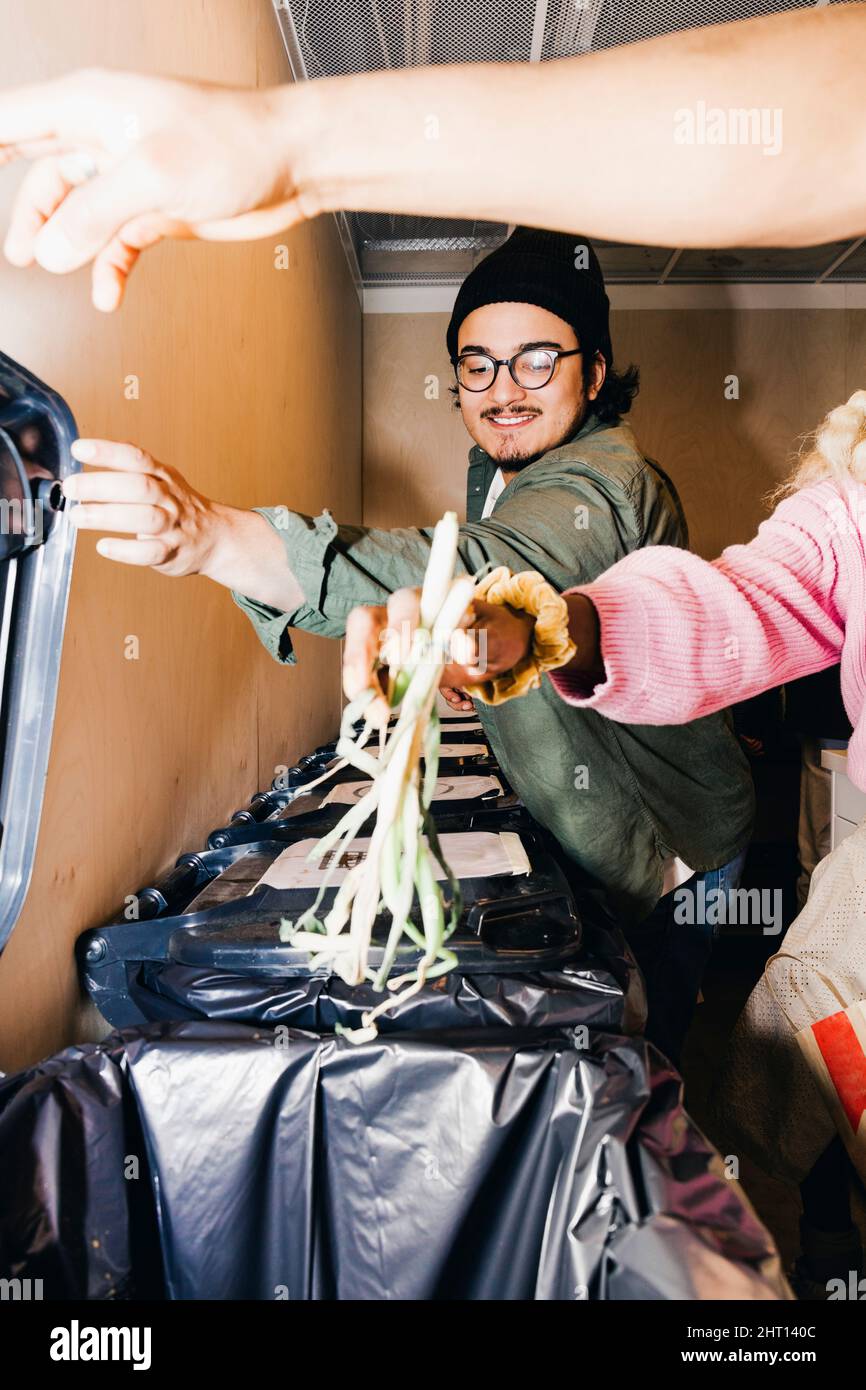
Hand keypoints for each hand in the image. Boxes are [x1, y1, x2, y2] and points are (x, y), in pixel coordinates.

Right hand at [1, 69, 309, 310]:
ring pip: (75, 212)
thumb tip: (53, 249)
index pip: (11, 120)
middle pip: (37, 170)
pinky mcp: (155, 207)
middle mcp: (104, 136)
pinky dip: (107, 267)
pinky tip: (107, 292)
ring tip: (47, 267)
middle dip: (20, 208)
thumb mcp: (153, 176)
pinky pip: (115, 241)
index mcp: (90, 106)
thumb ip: (94, 215)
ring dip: (61, 244)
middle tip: (12, 246)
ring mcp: (130, 174)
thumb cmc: (236, 142)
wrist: (293, 164)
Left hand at [62, 437, 223, 574]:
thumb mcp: (160, 479)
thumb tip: (84, 458)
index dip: (107, 452)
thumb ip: (128, 469)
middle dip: (101, 486)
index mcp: (162, 476)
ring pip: (145, 518)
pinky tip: (104, 546)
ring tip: (78, 517)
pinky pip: (150, 552)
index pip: (135, 458)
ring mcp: (173, 525)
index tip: (79, 449)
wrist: (217, 537)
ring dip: (108, 516)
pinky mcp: (173, 552)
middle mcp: (169, 498)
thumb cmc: (178, 507)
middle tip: (71, 488)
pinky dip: (126, 550)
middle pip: (138, 487)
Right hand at [342, 586, 534, 724]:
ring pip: (362, 655)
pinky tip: (378, 715)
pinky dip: (370, 697)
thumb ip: (480, 641)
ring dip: (362, 685)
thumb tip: (460, 645)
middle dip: (360, 659)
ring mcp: (392, 642)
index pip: (403, 603)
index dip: (399, 626)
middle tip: (368, 692)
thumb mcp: (497, 638)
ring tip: (377, 715)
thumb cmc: (495, 634)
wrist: (496, 648)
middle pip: (365, 626)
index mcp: (429, 600)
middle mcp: (403, 616)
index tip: (404, 656)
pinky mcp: (391, 667)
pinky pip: (372, 679)